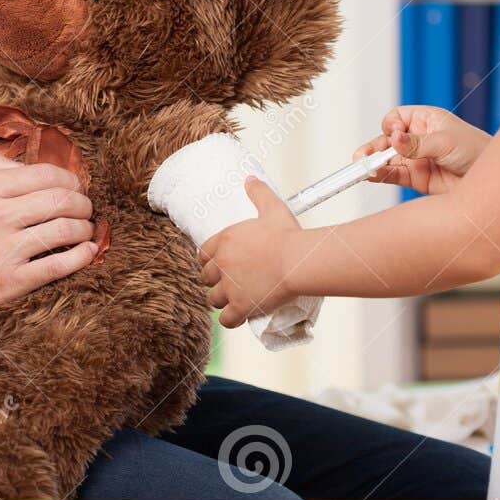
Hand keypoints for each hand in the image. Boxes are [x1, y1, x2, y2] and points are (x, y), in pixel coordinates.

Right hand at [0, 158, 96, 326]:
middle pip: (61, 199)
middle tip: (85, 207)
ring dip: (84, 228)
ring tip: (85, 229)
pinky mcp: (10, 283)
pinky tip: (88, 252)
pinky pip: (58, 266)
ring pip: (65, 230)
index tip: (74, 186)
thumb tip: (24, 164)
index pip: (45, 174)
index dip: (70, 178)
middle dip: (83, 202)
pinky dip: (81, 257)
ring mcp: (4, 251)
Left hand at [198, 178, 304, 328]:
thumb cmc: (286, 234)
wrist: (296, 260)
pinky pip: (226, 320)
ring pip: (213, 299)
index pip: (203, 255)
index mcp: (224, 241)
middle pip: (206, 278)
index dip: (209, 261)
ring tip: (234, 301)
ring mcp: (230, 287)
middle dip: (214, 281)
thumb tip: (250, 179)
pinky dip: (230, 320)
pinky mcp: (240, 306)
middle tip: (228, 283)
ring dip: (221, 301)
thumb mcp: (271, 208)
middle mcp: (222, 265)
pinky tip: (237, 318)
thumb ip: (258, 193)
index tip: (218, 265)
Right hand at [358, 105, 488, 195]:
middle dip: (375, 147)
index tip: (391, 134)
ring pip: (387, 159)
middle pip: (387, 140)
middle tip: (362, 157)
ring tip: (364, 168)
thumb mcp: (447, 142)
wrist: (494, 183)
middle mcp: (418, 139)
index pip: (397, 118)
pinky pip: (393, 175)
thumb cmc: (478, 152)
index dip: (390, 125)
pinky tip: (372, 176)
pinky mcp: (417, 179)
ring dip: (374, 163)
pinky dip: (381, 176)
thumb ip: (417, 144)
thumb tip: (393, 139)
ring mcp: (417, 159)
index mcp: (427, 120)